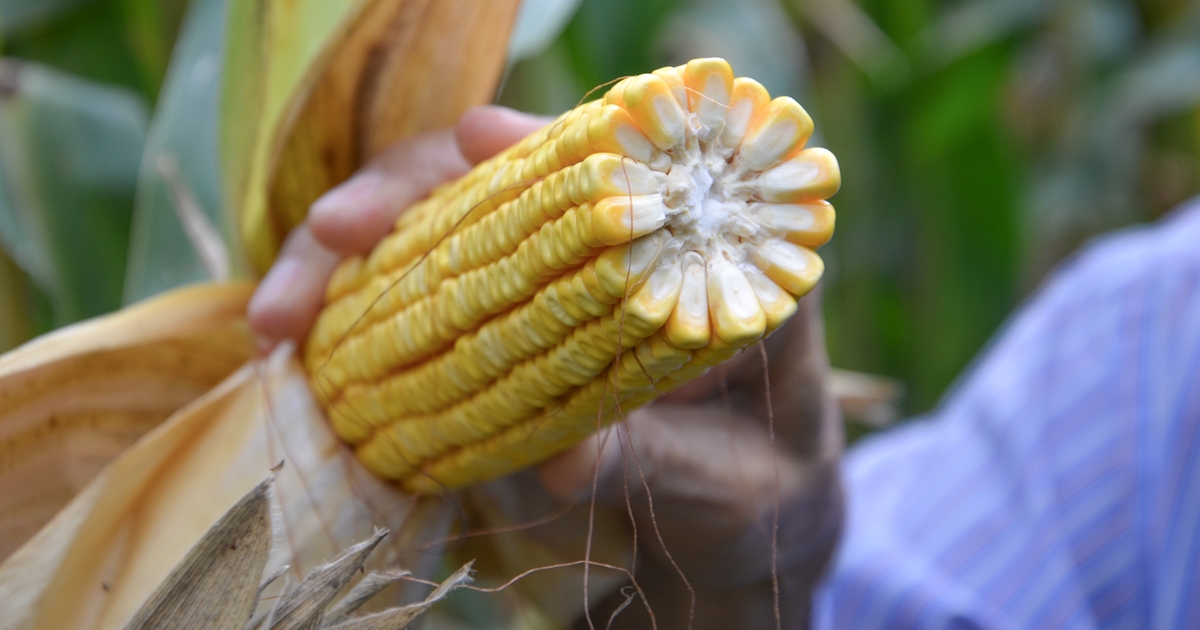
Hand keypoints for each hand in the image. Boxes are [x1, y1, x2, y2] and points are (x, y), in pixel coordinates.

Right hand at [246, 106, 842, 629]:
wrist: (740, 528)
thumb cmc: (761, 495)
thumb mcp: (727, 487)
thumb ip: (652, 460)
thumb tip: (562, 465)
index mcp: (714, 258)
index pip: (629, 167)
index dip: (548, 144)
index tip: (474, 140)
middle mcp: (628, 247)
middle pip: (507, 181)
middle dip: (410, 194)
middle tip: (332, 230)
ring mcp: (555, 280)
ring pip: (443, 232)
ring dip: (351, 261)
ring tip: (281, 319)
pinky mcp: (504, 321)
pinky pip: (423, 297)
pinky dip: (357, 316)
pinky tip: (299, 345)